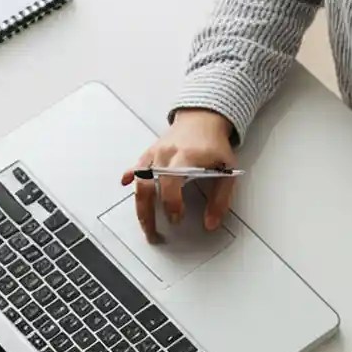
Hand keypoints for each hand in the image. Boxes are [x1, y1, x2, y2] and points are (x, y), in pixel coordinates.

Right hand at [120, 108, 236, 242]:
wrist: (204, 118)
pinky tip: (124, 184)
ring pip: (139, 181)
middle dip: (148, 213)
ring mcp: (155, 153)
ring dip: (139, 205)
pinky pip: (135, 166)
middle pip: (148, 185)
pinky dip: (129, 176)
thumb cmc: (215, 144)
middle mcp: (165, 154)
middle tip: (153, 234)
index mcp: (185, 156)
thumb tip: (211, 224)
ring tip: (144, 224)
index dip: (172, 204)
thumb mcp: (227, 170)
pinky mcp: (149, 152)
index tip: (176, 219)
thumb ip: (221, 198)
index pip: (171, 183)